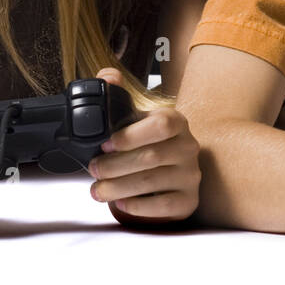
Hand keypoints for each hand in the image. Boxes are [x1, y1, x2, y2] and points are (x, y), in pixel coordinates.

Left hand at [86, 68, 200, 224]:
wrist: (173, 170)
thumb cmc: (147, 143)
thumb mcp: (135, 118)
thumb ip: (117, 94)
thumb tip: (106, 77)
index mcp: (176, 122)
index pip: (161, 125)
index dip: (131, 136)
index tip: (106, 145)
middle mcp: (188, 147)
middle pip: (151, 157)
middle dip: (115, 166)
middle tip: (93, 170)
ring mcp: (191, 175)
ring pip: (153, 183)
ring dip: (118, 188)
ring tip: (97, 190)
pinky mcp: (189, 201)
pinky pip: (163, 206)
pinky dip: (138, 206)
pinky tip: (121, 203)